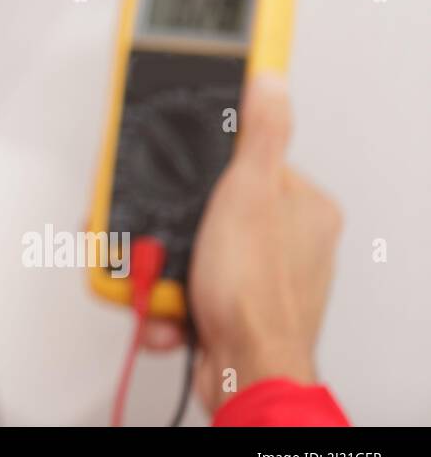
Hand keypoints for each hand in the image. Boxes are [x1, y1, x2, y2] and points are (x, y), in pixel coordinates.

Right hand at [186, 74, 342, 411]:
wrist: (243, 373)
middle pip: (202, 208)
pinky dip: (162, 293)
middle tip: (156, 238)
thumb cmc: (257, 297)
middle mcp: (281, 242)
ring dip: (157, 263)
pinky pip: (178, 284)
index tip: (174, 173)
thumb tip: (270, 83)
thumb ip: (259, 134)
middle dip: (167, 228)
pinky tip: (166, 300)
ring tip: (157, 274)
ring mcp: (249, 275)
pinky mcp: (222, 305)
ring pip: (184, 248)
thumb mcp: (250, 194)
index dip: (199, 169)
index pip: (241, 163)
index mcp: (300, 207)